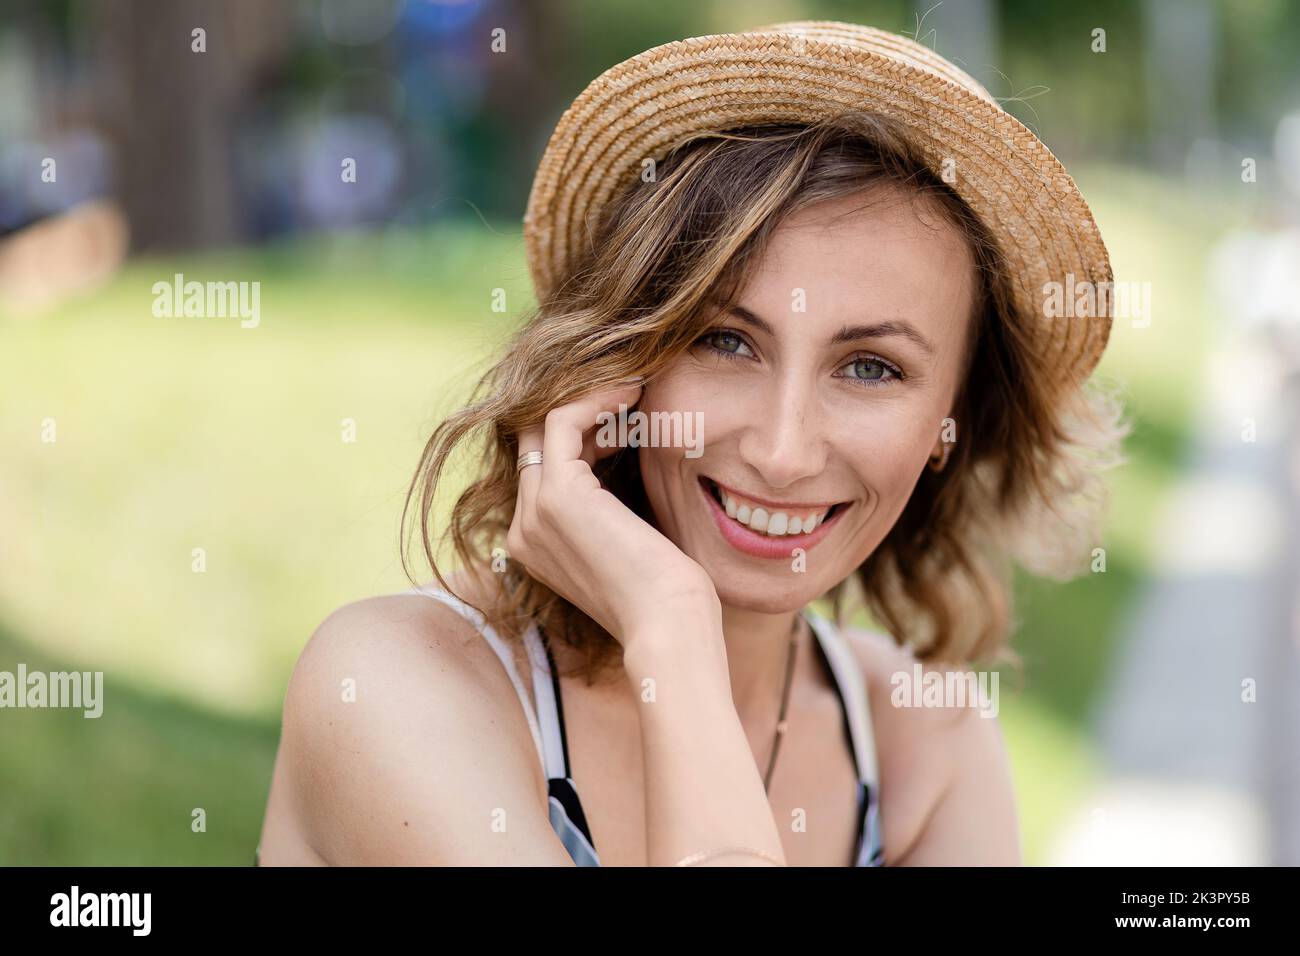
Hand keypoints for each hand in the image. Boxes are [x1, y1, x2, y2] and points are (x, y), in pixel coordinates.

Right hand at [505, 382, 718, 643]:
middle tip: (630, 399)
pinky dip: (595, 400)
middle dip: (582, 414)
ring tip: (633, 392)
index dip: (582, 437)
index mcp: (535, 545)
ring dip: (590, 400)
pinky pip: (562, 420)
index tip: (626, 423)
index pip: (543, 469)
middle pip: (538, 443)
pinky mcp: (557, 494)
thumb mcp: (624, 547)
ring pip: (545, 426)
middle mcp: (523, 529)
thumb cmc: (662, 594)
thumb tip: (624, 461)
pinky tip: (630, 396)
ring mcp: (535, 512)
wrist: (667, 625)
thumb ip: (607, 512)